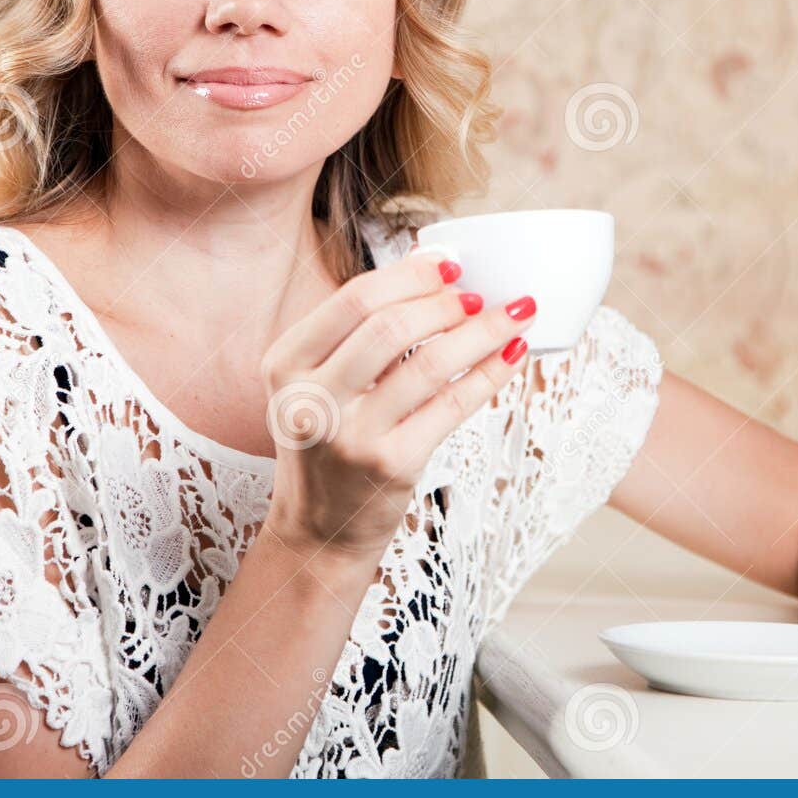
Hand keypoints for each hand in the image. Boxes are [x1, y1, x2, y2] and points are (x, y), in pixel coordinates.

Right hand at [259, 247, 536, 560]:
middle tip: (478, 295)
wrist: (319, 532)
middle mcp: (311, 399)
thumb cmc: (327, 446)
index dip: (409, 276)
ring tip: (512, 316)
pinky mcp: (391, 464)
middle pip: (391, 326)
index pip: (354, 299)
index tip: (447, 265)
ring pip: (430, 363)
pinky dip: (490, 374)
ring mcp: (351, 435)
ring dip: (482, 331)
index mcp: (285, 364)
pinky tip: (511, 355)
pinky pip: (454, 405)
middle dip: (446, 302)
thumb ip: (355, 335)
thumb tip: (428, 270)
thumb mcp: (315, 386)